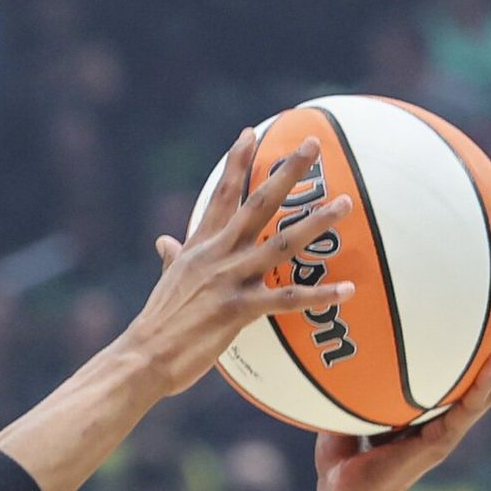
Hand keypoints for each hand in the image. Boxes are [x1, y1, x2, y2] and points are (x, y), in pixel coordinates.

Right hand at [134, 132, 356, 394]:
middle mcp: (217, 256)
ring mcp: (228, 281)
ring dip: (314, 224)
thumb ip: (172, 258)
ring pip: (280, 245)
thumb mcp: (167, 282)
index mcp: (199, 248)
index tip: (250, 133)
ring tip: (345, 205)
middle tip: (313, 145)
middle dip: (286, 173)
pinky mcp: (237, 311)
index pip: (221, 196)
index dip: (236, 163)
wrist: (142, 357)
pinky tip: (347, 289)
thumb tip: (163, 241)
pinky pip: (286, 300)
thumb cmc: (156, 325)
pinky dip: (318, 295)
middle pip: (257, 205)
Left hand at [314, 315, 490, 490]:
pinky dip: (482, 385)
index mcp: (428, 415)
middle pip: (486, 377)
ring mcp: (447, 432)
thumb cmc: (341, 463)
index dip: (477, 347)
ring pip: (489, 390)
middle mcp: (445, 422)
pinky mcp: (441, 443)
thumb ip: (353, 386)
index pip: (461, 376)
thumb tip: (337, 348)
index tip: (489, 311)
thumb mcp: (346, 413)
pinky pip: (468, 409)